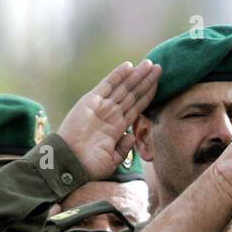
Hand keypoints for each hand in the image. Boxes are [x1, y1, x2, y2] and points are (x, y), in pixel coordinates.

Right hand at [56, 60, 159, 179]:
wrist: (71, 164)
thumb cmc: (89, 167)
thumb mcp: (113, 159)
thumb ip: (124, 148)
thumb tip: (131, 136)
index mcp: (116, 128)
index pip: (136, 107)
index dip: (148, 96)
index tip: (160, 85)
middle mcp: (110, 115)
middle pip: (132, 94)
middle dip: (146, 81)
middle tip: (159, 68)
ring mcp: (101, 107)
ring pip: (123, 87)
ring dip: (137, 75)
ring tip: (150, 64)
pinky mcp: (90, 101)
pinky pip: (107, 85)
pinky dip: (118, 75)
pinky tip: (129, 66)